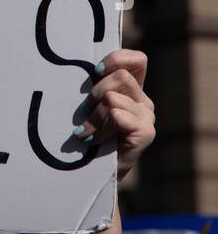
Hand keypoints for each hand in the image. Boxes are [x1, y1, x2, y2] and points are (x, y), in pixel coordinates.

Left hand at [77, 49, 154, 181]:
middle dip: (96, 92)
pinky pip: (116, 116)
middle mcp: (144, 101)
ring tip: (87, 130)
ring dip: (94, 114)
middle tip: (86, 111)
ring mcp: (147, 117)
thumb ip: (96, 87)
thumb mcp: (92, 106)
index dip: (117, 58)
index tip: (96, 71)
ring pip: (113, 97)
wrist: (96, 174)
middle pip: (121, 76)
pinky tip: (93, 140)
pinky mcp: (146, 132)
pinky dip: (99, 128)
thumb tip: (85, 69)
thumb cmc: (90, 137)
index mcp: (134, 90)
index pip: (138, 60)